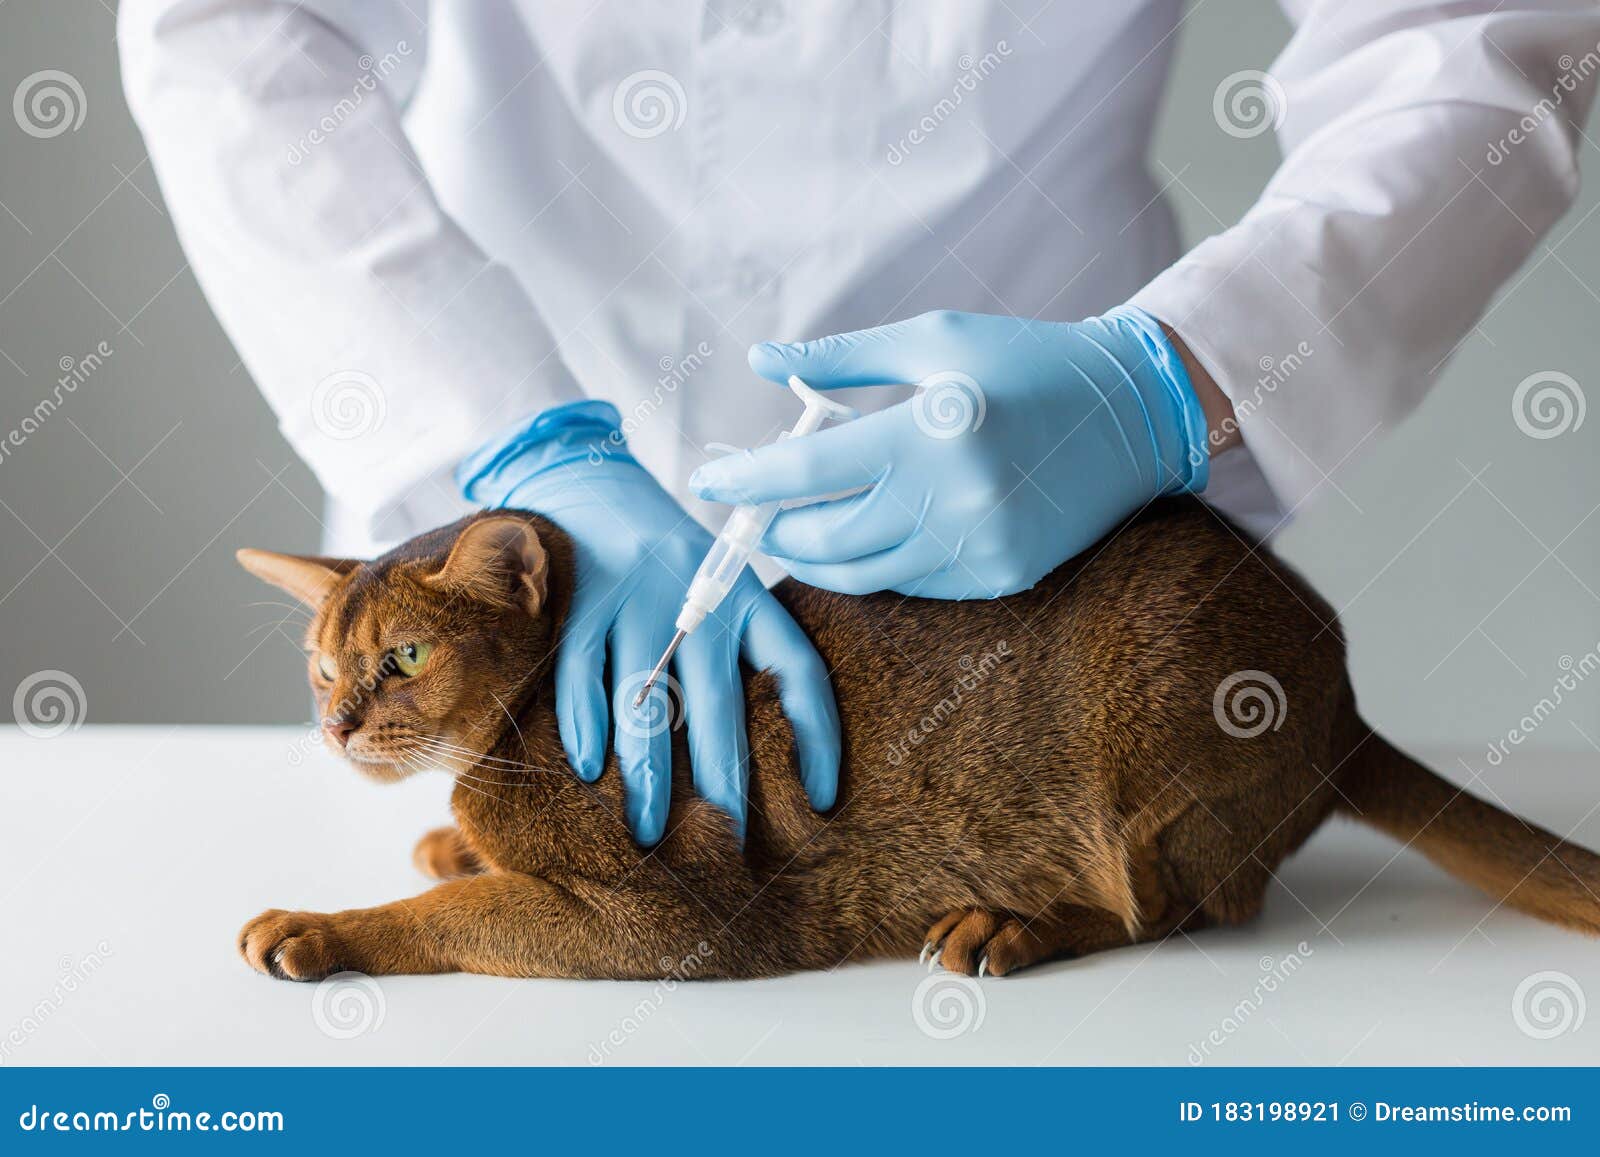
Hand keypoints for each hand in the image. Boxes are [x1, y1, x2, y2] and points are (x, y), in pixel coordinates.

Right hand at [459, 404, 839, 844]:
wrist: (587, 478)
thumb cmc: (666, 556)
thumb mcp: (719, 585)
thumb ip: (741, 651)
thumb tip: (765, 752)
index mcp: (748, 596)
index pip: (799, 668)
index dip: (818, 735)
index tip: (824, 801)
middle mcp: (699, 597)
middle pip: (720, 702)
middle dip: (725, 780)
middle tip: (728, 843)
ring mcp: (639, 596)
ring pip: (646, 698)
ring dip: (647, 772)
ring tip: (647, 833)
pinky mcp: (582, 597)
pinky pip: (583, 671)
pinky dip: (583, 723)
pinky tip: (589, 769)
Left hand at [689, 308, 1210, 598]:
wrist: (1134, 411)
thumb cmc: (1026, 360)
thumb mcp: (934, 338)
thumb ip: (843, 357)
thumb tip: (762, 360)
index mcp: (932, 429)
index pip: (808, 470)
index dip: (747, 481)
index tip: (707, 482)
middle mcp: (955, 498)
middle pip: (826, 538)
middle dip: (774, 531)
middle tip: (750, 514)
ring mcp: (981, 546)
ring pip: (864, 575)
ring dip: (816, 558)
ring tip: (792, 531)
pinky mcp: (1002, 576)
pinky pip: (913, 583)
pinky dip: (877, 564)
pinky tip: (865, 537)